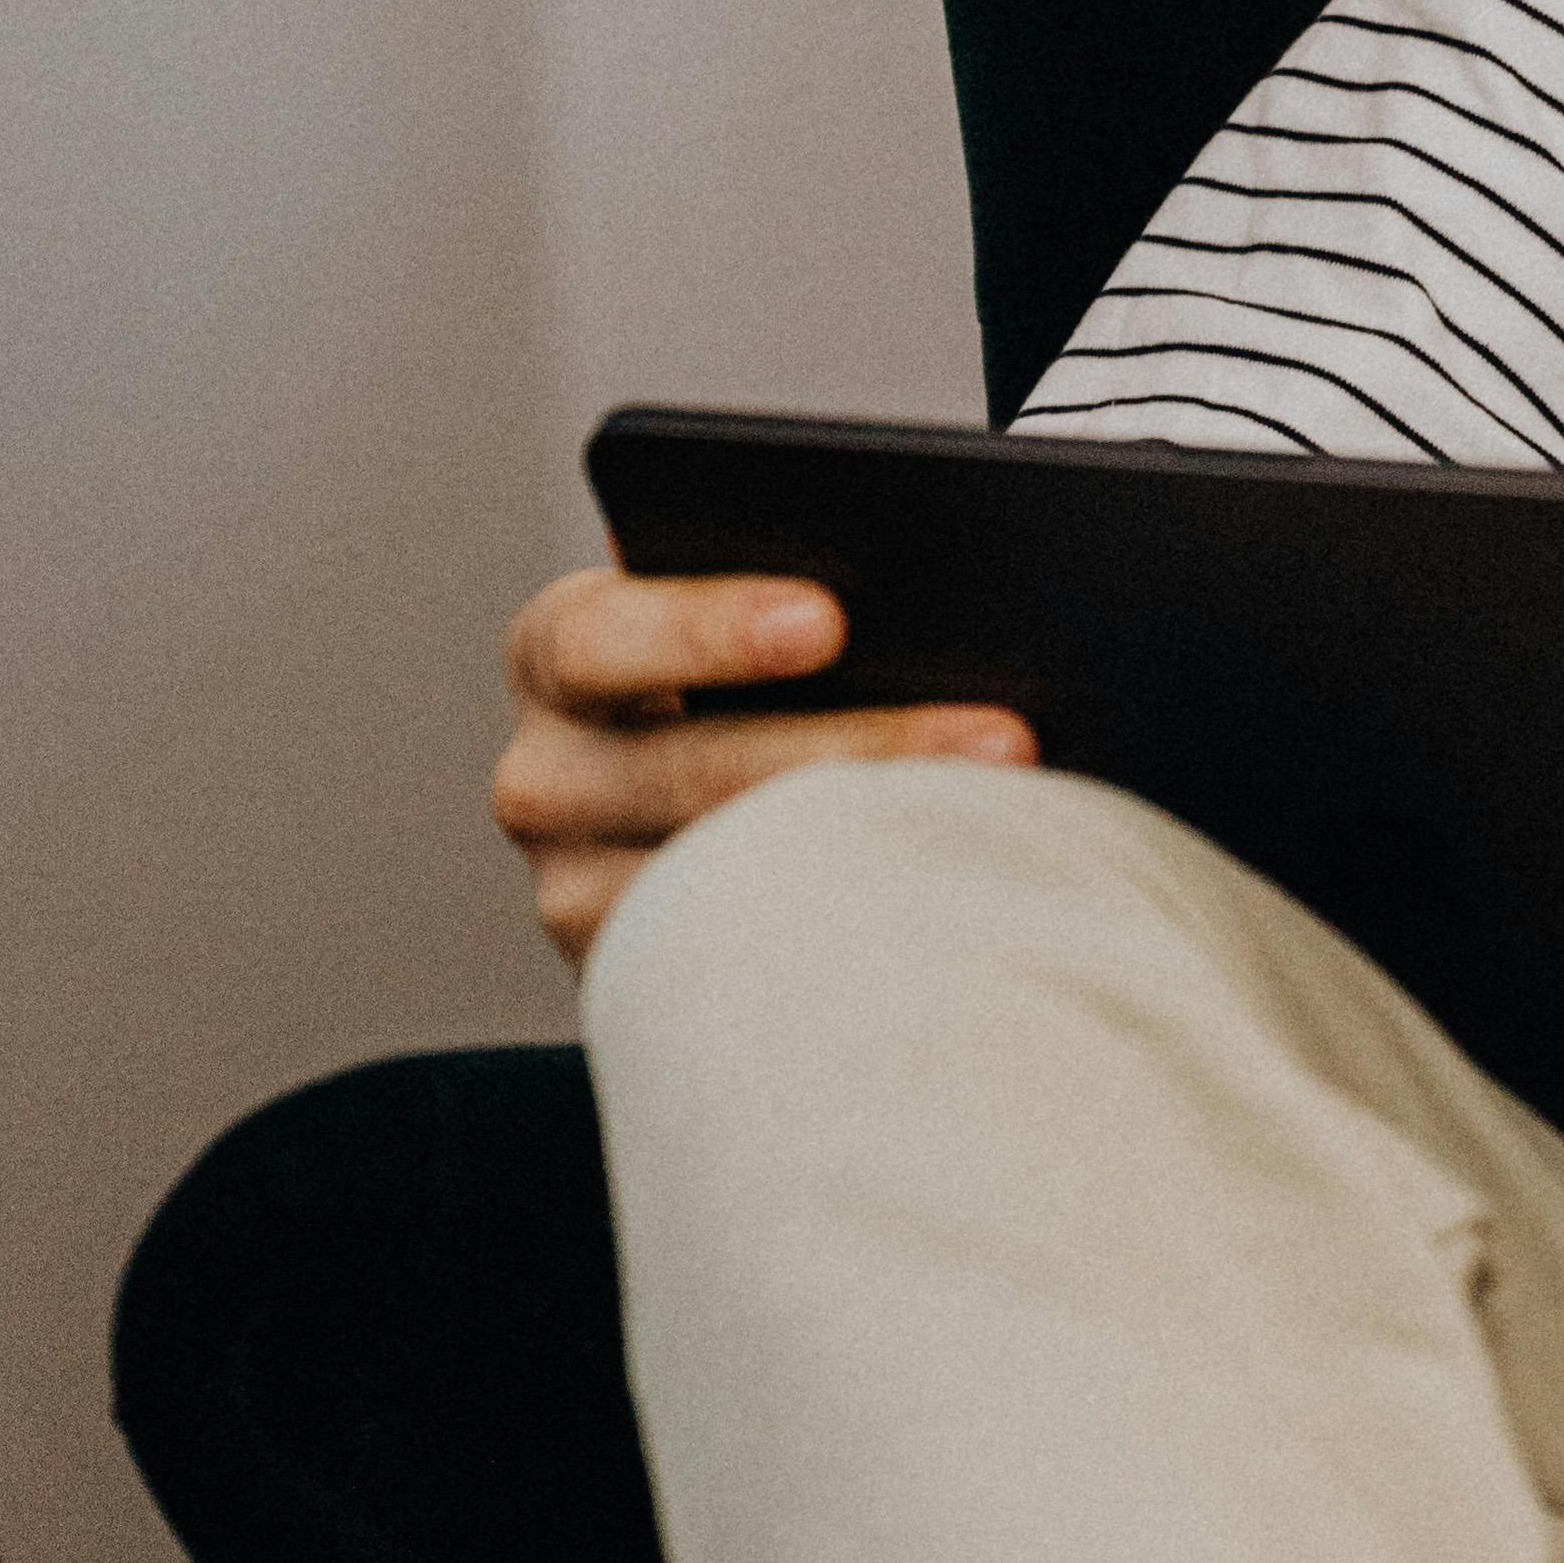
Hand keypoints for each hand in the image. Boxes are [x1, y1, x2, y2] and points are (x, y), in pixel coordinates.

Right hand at [493, 572, 1033, 968]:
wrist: (718, 790)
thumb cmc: (763, 664)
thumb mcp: (745, 610)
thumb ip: (799, 587)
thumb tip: (943, 579)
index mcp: (558, 655)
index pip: (599, 638)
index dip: (710, 627)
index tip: (833, 620)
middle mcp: (547, 779)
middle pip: (691, 773)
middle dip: (865, 750)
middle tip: (1007, 736)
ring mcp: (580, 895)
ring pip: (736, 885)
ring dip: (888, 852)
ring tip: (1015, 825)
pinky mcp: (643, 983)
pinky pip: (758, 969)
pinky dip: (867, 933)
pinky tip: (970, 904)